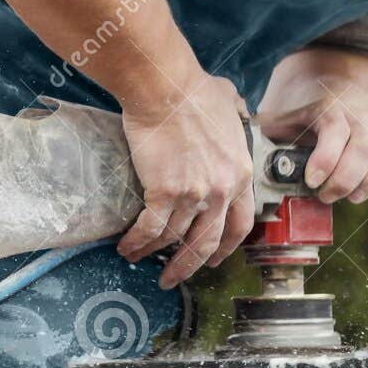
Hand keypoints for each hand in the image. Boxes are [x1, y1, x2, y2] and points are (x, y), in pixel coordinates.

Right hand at [117, 73, 254, 288]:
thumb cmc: (194, 90)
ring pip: (176, 239)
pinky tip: (126, 247)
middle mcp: (222, 190)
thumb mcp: (232, 105)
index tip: (214, 257)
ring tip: (139, 261)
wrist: (166, 90)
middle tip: (174, 277)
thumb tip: (235, 111)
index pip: (242, 223)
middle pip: (208, 241)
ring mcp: (194, 193)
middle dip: (190, 265)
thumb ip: (237, 117)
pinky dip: (137, 242)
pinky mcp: (164, 191)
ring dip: (156, 255)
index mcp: (241, 173)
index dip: (227, 246)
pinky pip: (150, 228)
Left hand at [257, 93, 367, 203]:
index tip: (312, 182)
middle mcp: (361, 118)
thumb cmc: (300, 125)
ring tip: (348, 198)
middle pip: (366, 147)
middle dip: (345, 178)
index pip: (335, 128)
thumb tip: (229, 153)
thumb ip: (257, 137)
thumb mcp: (276, 125)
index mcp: (327, 111)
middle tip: (326, 196)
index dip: (326, 157)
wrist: (337, 103)